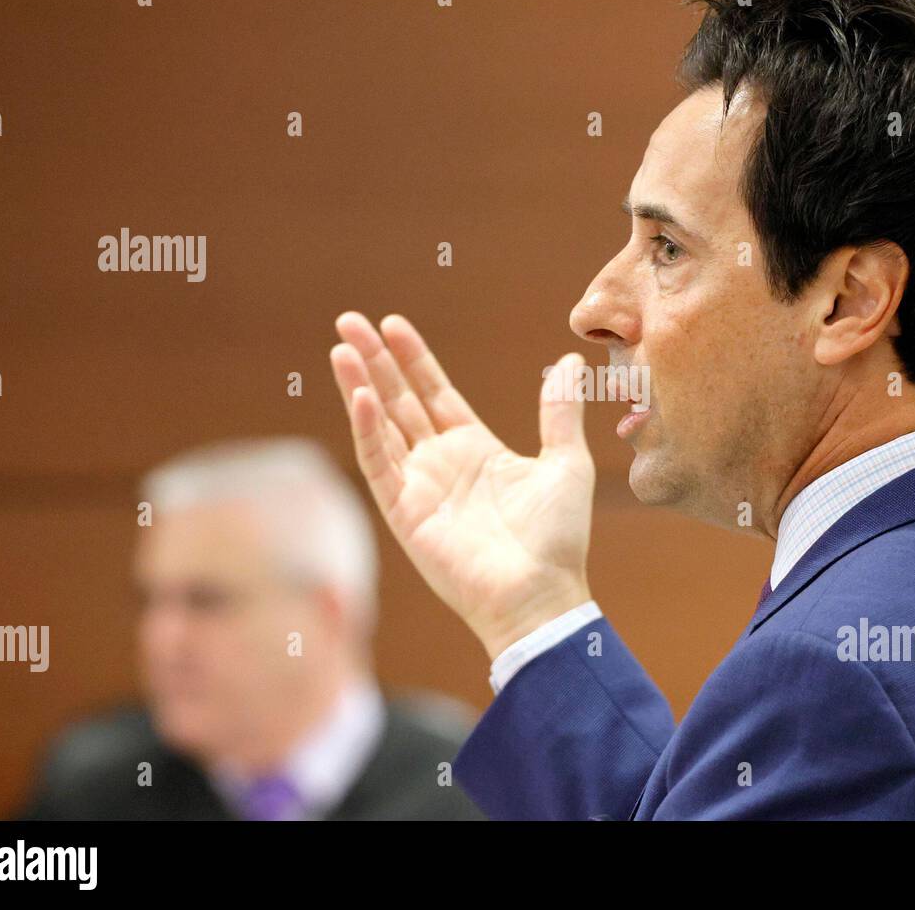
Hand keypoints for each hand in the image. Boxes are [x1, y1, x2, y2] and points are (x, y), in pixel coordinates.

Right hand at [330, 312, 595, 660]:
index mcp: (475, 449)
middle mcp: (440, 464)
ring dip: (360, 386)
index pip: (434, 393)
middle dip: (375, 361)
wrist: (540, 593)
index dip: (413, 359)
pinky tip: (360, 396)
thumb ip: (560, 411)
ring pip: (380, 426)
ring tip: (341, 347)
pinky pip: (379, 464)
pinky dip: (367, 430)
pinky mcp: (404, 512)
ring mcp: (418, 487)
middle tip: (349, 321)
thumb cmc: (557, 538)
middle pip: (399, 401)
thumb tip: (573, 361)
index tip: (393, 324)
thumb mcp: (566, 462)